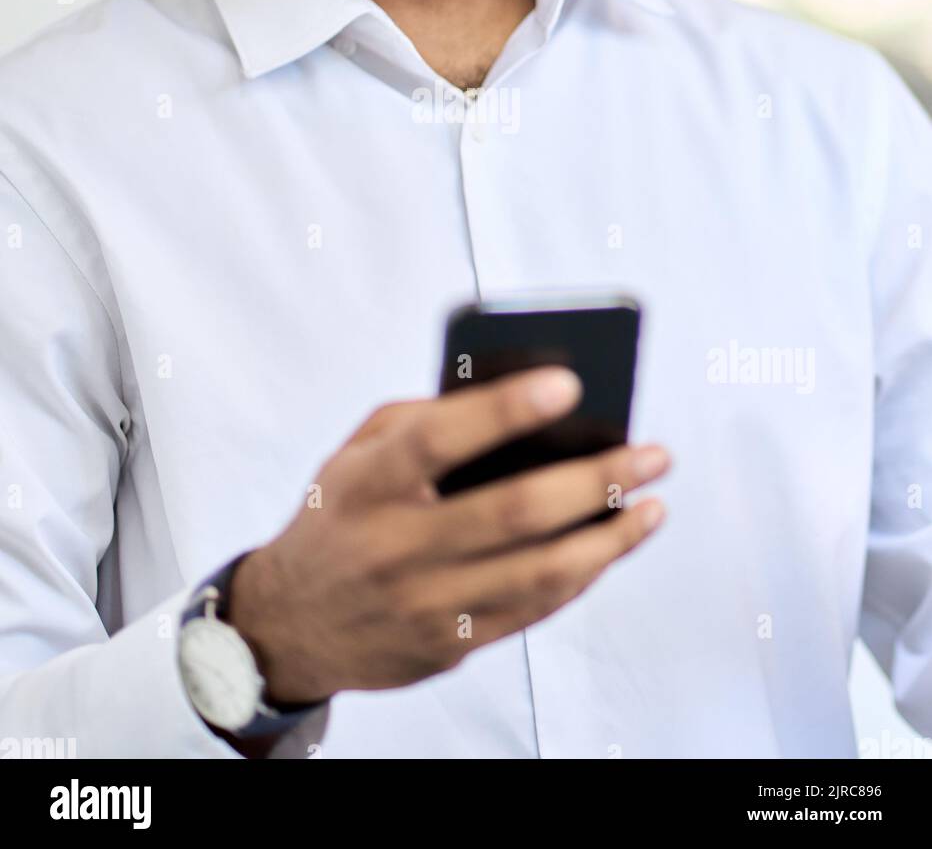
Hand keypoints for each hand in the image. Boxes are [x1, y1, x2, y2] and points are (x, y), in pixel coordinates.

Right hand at [228, 368, 670, 703]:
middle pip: (513, 512)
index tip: (568, 382)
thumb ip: (422, 421)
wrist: (290, 624)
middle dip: (596, 479)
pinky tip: (613, 544)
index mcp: (366, 484)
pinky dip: (584, 574)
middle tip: (652, 453)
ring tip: (654, 503)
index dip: (504, 410)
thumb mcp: (356, 453)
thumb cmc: (341, 515)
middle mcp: (394, 546)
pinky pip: (534, 608)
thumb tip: (516, 401)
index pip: (437, 439)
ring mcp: (424, 604)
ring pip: (540, 572)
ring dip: (611, 537)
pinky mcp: (450, 645)